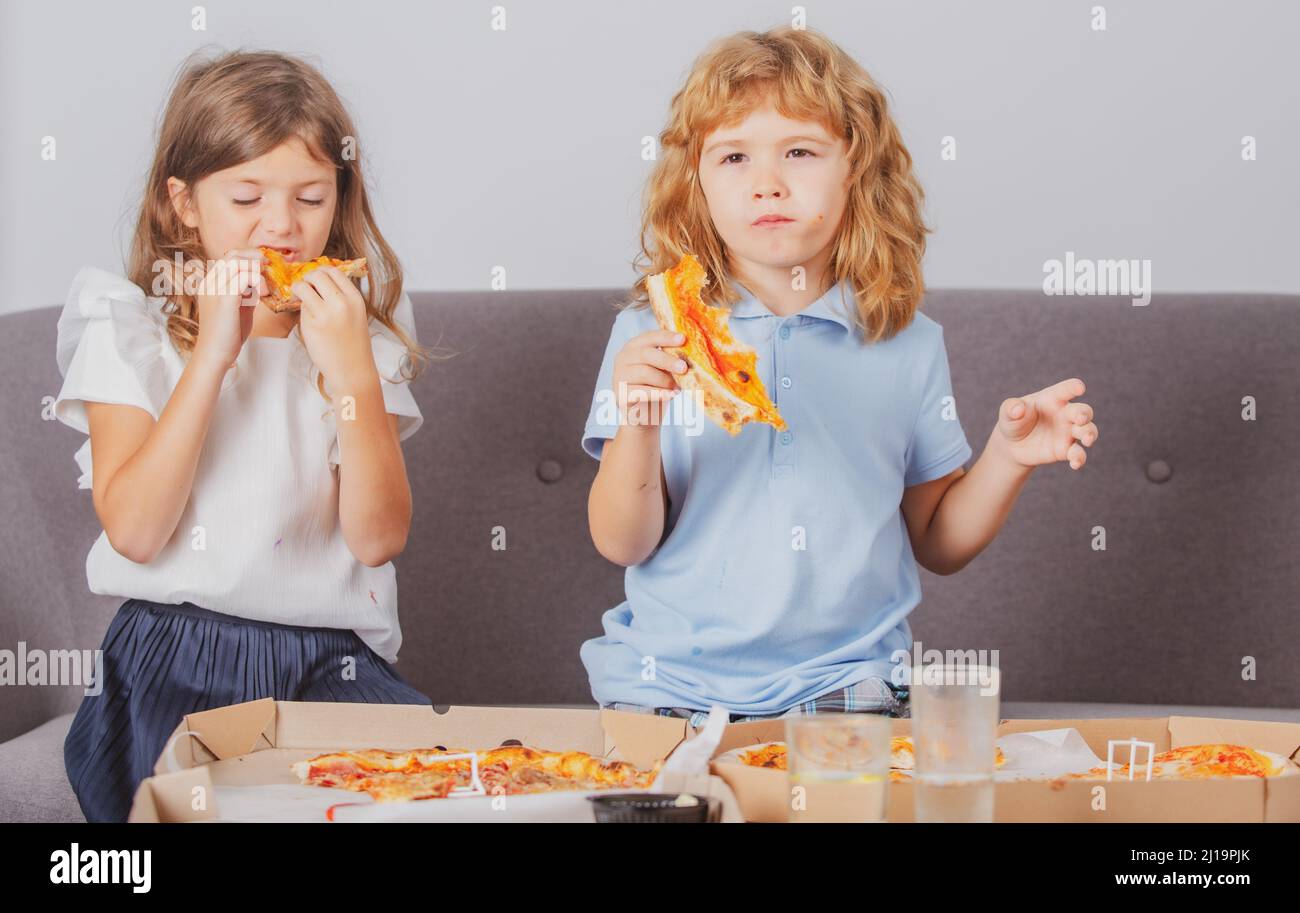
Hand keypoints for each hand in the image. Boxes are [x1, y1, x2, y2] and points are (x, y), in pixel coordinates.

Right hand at [191, 248, 265, 370]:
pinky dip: (256, 280)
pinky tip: (264, 292)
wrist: (215, 354)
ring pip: (236, 263)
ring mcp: (214, 289)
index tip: (263, 262)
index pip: (227, 258)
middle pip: (231, 255)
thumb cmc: (228, 334)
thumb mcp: (238, 308)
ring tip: (267, 275)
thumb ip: (246, 293)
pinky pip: (242, 278)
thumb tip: (259, 283)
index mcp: (209, 284)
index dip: (247, 256)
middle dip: (253, 256)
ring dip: (255, 266)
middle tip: (269, 263)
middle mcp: (209, 283)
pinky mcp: (224, 299)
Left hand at [294, 265, 376, 389]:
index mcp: (355, 298)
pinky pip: (300, 307)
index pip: (334, 271)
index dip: (321, 272)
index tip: (316, 280)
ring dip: (299, 291)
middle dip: (307, 279)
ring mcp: (326, 313)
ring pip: (303, 287)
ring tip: (303, 302)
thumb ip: (341, 297)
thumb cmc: (353, 344)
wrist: (353, 370)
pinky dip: (301, 310)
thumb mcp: (355, 315)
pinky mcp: (311, 324)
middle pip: (317, 274)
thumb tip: (319, 280)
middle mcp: (342, 302)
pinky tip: (309, 321)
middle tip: (306, 289)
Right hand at [612, 329, 688, 429]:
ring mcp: (619, 376)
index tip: (683, 339)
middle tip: (684, 367)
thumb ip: (671, 358)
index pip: (649, 337)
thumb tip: (690, 352)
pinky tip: (671, 396)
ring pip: (644, 372)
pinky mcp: (621, 394)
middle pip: (646, 354)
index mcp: (634, 346)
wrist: (645, 415)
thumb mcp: (664, 369)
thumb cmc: (657, 387)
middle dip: (667, 360)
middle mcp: (623, 358)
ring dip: (665, 380)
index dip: (666, 337)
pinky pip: (641, 391)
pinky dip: (659, 394)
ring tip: (677, 388)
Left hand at [995, 378, 1097, 470]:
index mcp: (1053, 399)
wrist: (1012, 445)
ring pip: (1088, 430)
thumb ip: (1011, 408)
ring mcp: (1068, 432)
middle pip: (1083, 411)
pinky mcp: (1066, 450)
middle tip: (1080, 419)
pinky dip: (1079, 458)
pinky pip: (1078, 454)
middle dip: (1084, 414)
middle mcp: (1065, 414)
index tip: (1079, 388)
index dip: (1074, 387)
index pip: (1066, 390)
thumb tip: (1018, 409)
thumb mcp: (1008, 413)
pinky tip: (1075, 463)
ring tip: (1087, 440)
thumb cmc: (1014, 421)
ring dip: (1090, 434)